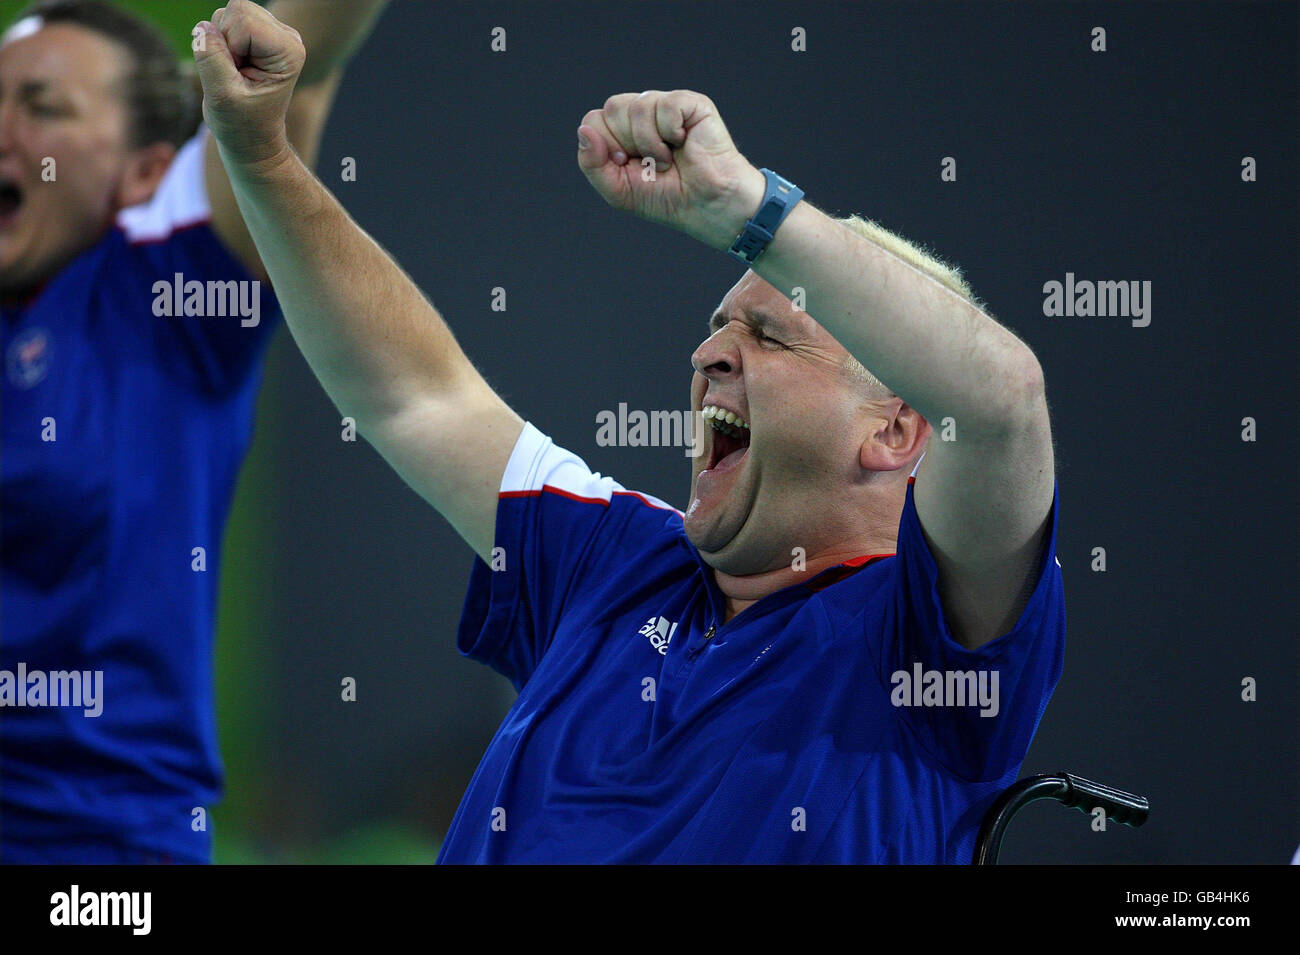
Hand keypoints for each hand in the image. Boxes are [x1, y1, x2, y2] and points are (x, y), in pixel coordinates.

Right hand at [192, 0, 304, 166]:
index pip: (243, 20)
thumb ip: (211, 58)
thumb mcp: (223, 96)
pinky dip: (220, 42)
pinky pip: (224, 20)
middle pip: (237, 9)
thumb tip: (203, 27)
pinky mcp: (258, 33)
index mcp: (289, 50)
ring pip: (228, 13)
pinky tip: (234, 65)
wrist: (251, 137)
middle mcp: (287, 37)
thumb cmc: (242, 123)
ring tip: (235, 71)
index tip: (238, 76)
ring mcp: (273, 33)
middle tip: (235, 74)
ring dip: (222, 42)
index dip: (229, 47)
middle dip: (225, 41)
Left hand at [577, 90, 765, 251]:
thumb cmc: (665, 199)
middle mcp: (642, 114)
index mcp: (622, 131)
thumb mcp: (617, 189)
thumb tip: (584, 131)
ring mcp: (665, 106)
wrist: (705, 207)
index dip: (606, 147)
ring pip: (637, 107)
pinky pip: (665, 105)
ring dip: (651, 144)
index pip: (594, 121)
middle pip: (611, 110)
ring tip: (668, 159)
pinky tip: (683, 143)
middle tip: (651, 164)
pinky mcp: (690, 104)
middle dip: (628, 145)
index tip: (627, 166)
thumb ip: (592, 163)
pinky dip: (671, 132)